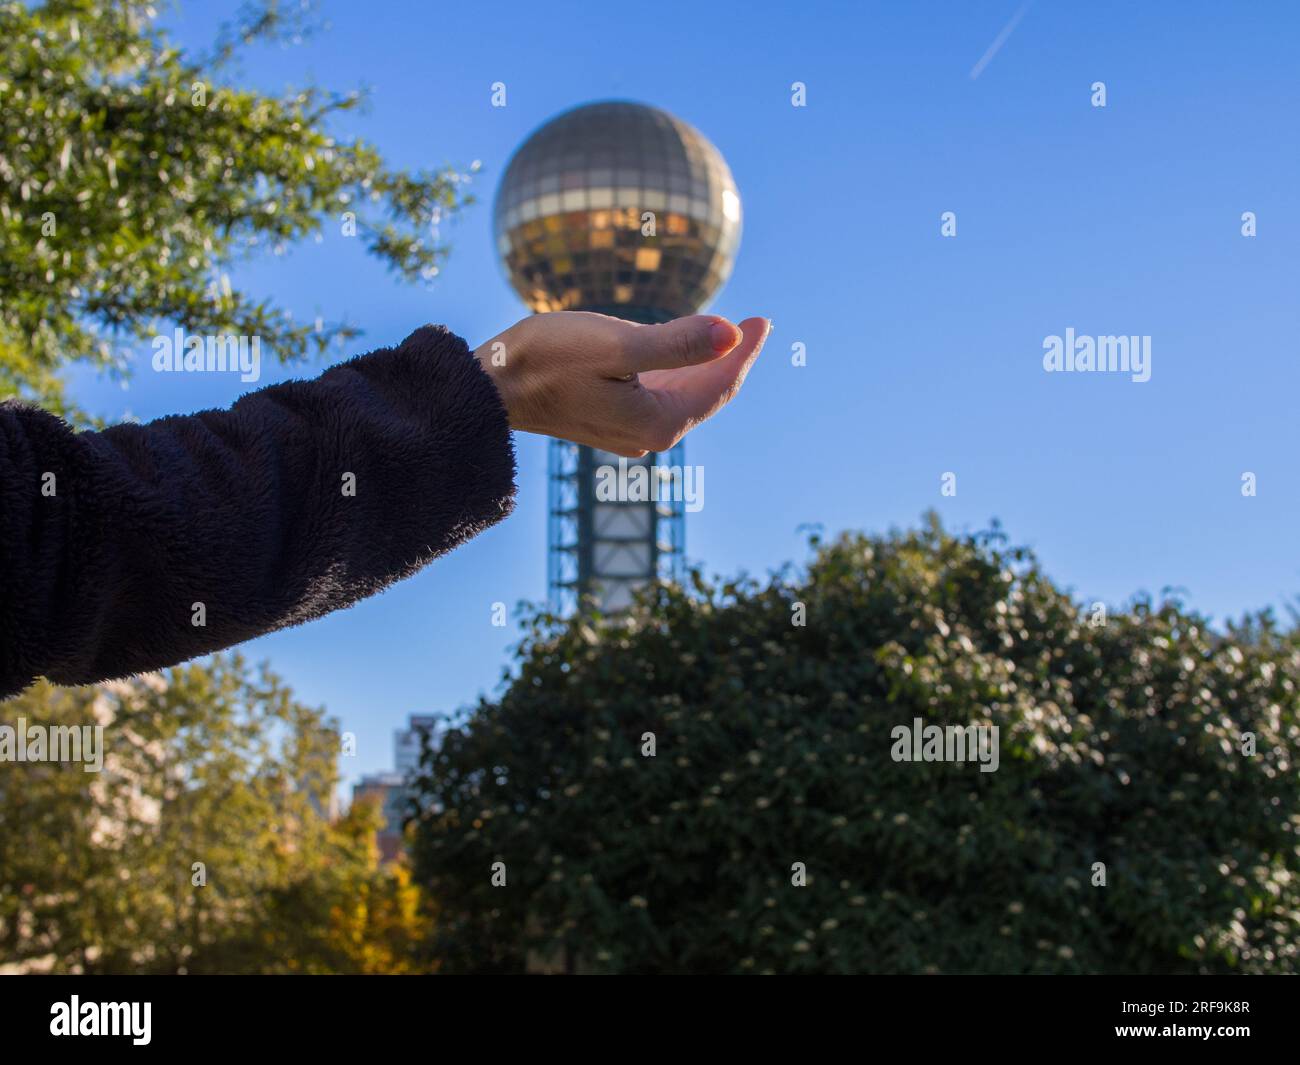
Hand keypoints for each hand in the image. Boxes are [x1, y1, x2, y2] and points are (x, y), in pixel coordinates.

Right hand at [474, 311, 769, 456]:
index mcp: (658, 421)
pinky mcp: (608, 422)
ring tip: (726, 336)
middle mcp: (648, 435)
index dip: (744, 351)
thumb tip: (733, 334)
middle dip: (730, 358)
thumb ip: (677, 342)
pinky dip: (674, 373)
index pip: (720, 386)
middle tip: (755, 323)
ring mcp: (628, 433)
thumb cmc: (547, 360)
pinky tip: (677, 355)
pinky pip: (657, 396)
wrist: (490, 389)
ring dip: (704, 366)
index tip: (763, 319)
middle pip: (705, 394)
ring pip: (681, 395)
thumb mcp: (617, 344)